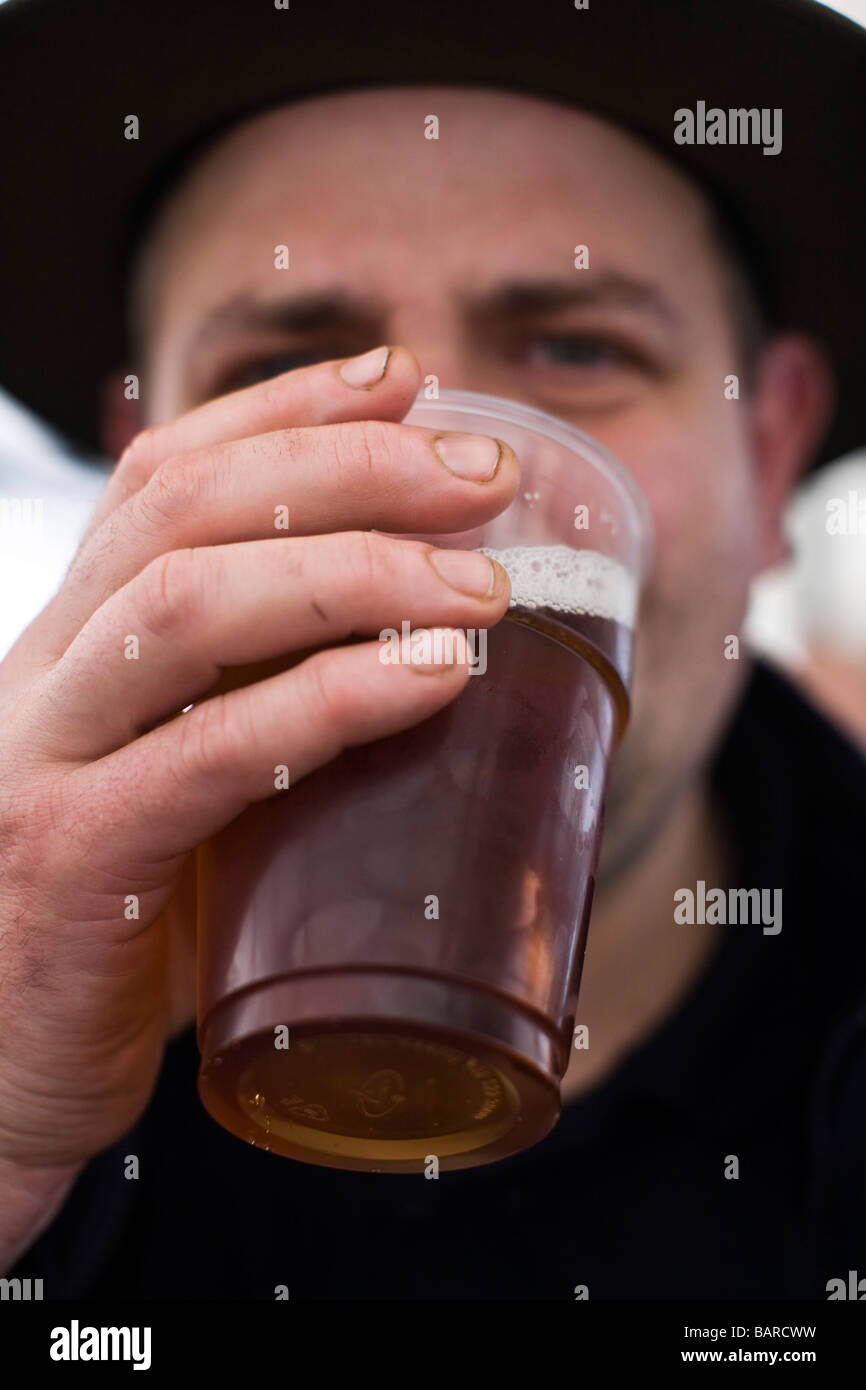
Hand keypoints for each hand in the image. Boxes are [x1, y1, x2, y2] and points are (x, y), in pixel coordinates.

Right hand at [0, 345, 515, 1220]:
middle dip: (347, 467)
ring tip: (486, 585)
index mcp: (70, 647)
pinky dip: (327, 702)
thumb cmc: (113, 938)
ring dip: (357, 570)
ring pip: (188, 606)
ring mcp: (45, 763)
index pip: (161, 476)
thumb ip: (249, 718)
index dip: (280, 406)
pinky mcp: (73, 863)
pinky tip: (430, 683)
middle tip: (484, 473)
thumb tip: (413, 663)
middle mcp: (42, 678)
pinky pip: (205, 755)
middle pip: (186, 513)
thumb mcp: (173, 796)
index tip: (401, 376)